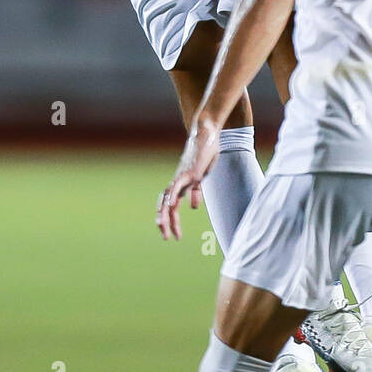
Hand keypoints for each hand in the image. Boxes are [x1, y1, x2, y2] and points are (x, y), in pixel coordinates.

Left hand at [156, 125, 218, 240]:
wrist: (207, 132)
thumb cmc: (205, 152)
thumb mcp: (201, 175)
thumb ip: (196, 190)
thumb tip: (193, 206)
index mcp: (180, 184)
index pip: (170, 206)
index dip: (171, 221)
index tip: (174, 236)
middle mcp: (178, 181)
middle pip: (164, 205)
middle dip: (164, 222)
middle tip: (165, 238)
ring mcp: (183, 176)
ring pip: (168, 198)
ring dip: (166, 216)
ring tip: (165, 231)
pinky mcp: (190, 171)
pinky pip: (178, 185)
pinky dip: (173, 196)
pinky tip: (171, 206)